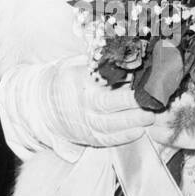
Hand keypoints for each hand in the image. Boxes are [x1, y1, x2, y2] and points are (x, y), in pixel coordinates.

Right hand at [41, 56, 155, 147]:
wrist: (44, 106)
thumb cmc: (67, 81)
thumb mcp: (75, 65)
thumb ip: (97, 63)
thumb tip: (123, 56)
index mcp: (78, 81)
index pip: (101, 80)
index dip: (119, 79)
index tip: (138, 77)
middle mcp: (82, 103)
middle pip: (105, 103)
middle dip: (128, 102)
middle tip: (149, 100)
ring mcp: (86, 122)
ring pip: (109, 124)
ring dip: (131, 121)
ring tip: (150, 116)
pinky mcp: (90, 137)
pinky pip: (108, 139)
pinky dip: (124, 136)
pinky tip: (140, 130)